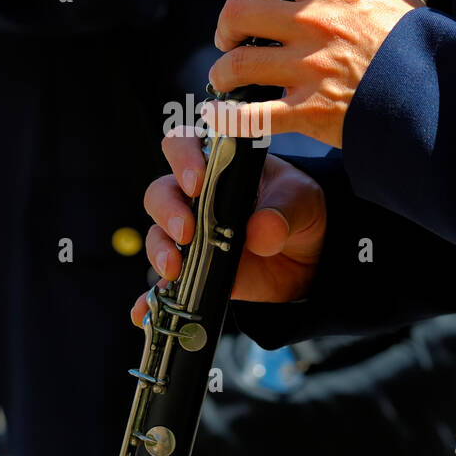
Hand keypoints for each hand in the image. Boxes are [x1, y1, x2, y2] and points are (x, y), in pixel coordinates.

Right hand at [131, 131, 326, 322]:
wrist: (309, 256)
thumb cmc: (299, 209)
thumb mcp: (301, 202)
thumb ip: (283, 212)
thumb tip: (261, 232)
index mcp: (219, 166)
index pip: (184, 145)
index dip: (182, 158)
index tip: (196, 181)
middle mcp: (195, 198)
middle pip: (160, 193)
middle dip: (167, 210)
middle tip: (187, 230)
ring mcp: (191, 236)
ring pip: (157, 236)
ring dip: (159, 251)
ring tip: (175, 269)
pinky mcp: (193, 271)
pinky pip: (164, 284)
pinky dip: (152, 297)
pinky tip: (146, 310)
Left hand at [203, 0, 423, 147]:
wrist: (439, 95)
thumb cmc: (414, 44)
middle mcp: (313, 24)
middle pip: (237, 13)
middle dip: (225, 28)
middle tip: (231, 40)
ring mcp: (309, 69)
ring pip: (235, 66)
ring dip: (222, 74)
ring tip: (228, 79)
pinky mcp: (309, 112)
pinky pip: (251, 117)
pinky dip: (226, 119)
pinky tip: (217, 116)